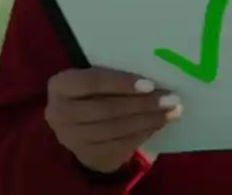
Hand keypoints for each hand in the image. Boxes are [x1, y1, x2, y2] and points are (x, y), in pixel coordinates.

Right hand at [45, 67, 181, 173]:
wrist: (79, 123)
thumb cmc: (94, 90)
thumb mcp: (97, 76)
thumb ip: (117, 75)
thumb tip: (157, 76)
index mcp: (60, 85)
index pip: (92, 82)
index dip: (121, 83)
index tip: (150, 84)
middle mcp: (59, 114)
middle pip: (106, 109)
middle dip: (142, 104)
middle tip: (171, 99)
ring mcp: (71, 138)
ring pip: (114, 130)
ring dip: (147, 120)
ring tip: (172, 112)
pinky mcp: (86, 155)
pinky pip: (118, 146)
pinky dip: (142, 134)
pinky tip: (158, 125)